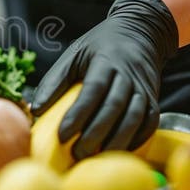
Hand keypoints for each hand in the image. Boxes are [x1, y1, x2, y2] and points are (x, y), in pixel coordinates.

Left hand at [30, 0, 177, 159]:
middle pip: (114, 108)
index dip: (78, 114)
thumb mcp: (73, 54)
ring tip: (95, 157)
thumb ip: (54, 81)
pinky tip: (119, 151)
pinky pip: (150, 123)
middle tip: (76, 153)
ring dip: (116, 141)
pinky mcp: (153, 99)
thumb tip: (35, 110)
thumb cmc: (99, 46)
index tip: (62, 135)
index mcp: (105, 61)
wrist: (140, 33)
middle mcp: (128, 75)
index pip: (93, 90)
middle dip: (94, 134)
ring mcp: (144, 88)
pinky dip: (136, 140)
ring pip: (135, 118)